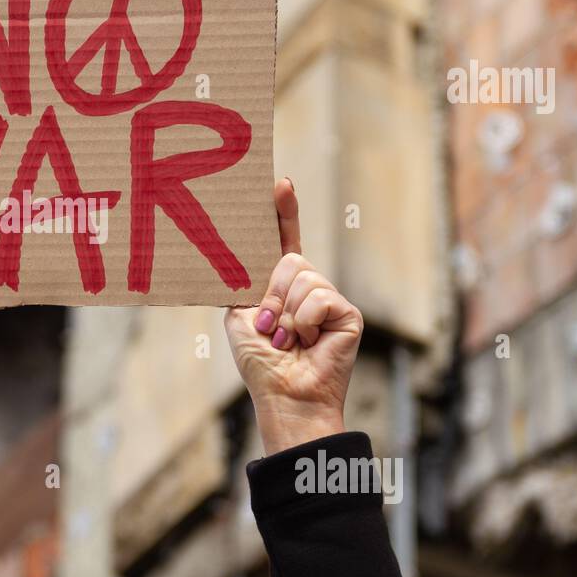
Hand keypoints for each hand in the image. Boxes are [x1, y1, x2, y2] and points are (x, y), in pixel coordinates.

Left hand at [225, 178, 363, 455]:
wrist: (284, 394)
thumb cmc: (259, 362)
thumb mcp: (239, 313)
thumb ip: (241, 281)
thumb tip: (230, 249)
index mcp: (278, 285)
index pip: (283, 239)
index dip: (283, 212)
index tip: (280, 182)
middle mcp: (306, 288)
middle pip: (291, 258)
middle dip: (271, 292)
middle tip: (266, 326)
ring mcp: (328, 299)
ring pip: (304, 276)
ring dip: (285, 312)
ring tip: (287, 340)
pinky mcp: (347, 312)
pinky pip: (319, 296)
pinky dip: (305, 320)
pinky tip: (307, 341)